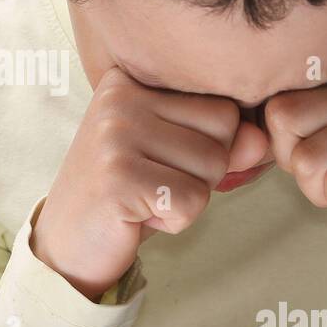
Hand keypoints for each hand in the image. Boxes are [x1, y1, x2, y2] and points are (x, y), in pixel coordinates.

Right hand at [31, 66, 258, 300]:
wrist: (66, 246)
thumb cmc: (126, 196)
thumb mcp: (175, 159)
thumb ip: (222, 142)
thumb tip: (261, 142)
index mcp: (131, 80)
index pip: (222, 106)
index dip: (210, 147)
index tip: (161, 161)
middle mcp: (121, 97)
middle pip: (224, 132)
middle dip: (203, 172)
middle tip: (152, 184)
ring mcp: (115, 135)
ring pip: (213, 167)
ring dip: (188, 199)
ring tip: (144, 199)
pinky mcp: (118, 178)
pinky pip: (192, 202)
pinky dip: (175, 222)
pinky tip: (138, 217)